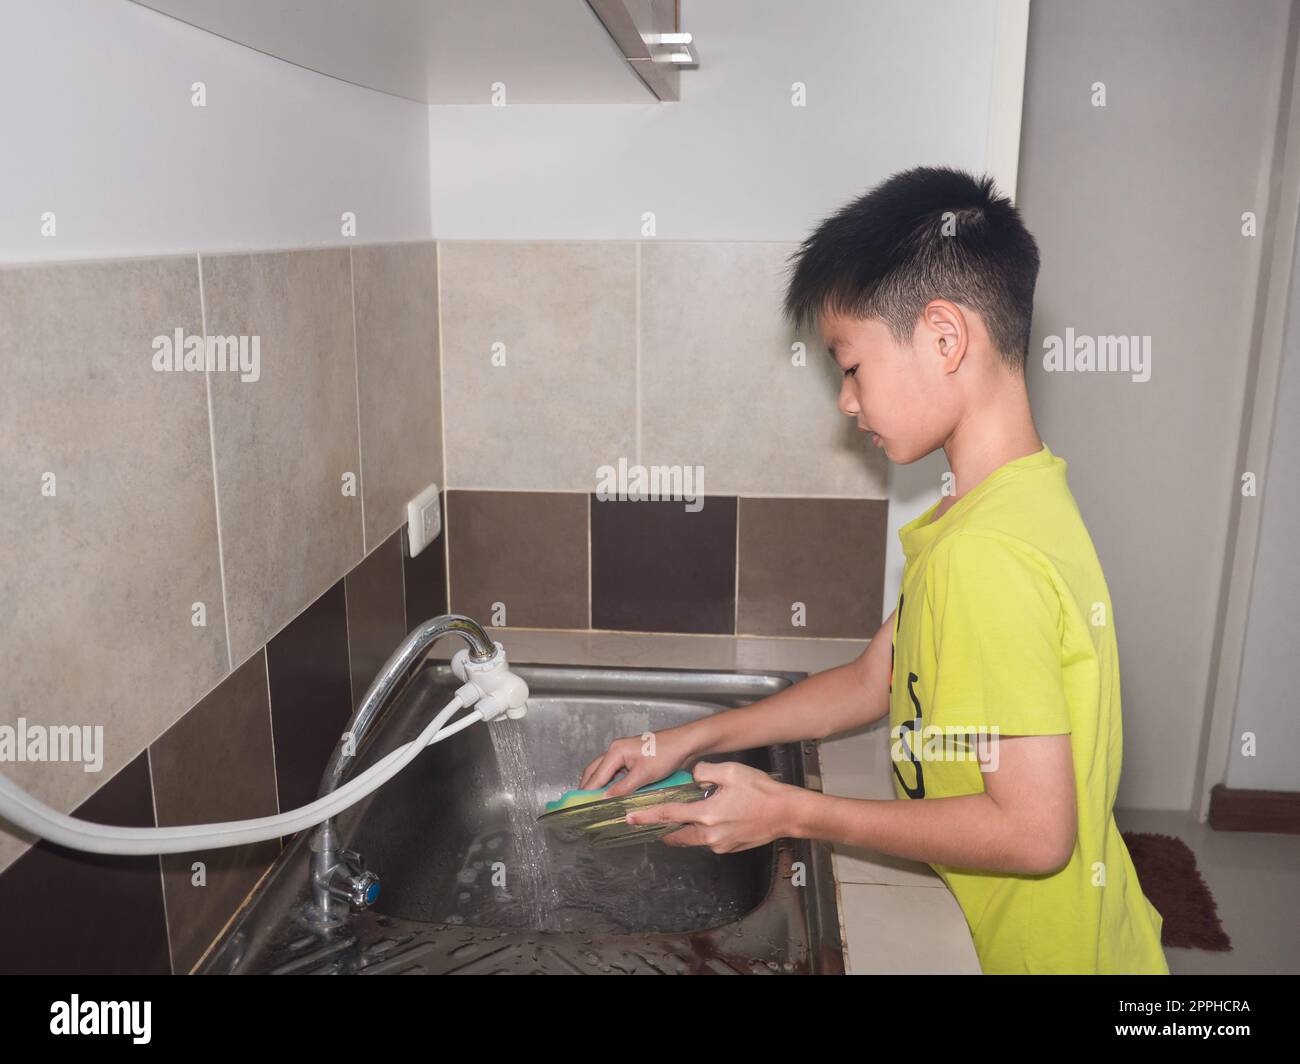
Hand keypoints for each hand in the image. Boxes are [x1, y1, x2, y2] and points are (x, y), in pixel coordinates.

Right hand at [579, 725, 700, 798]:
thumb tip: (605, 799)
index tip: (580, 807)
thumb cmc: (667, 754)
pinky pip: (615, 772)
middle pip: (595, 771)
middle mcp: (616, 750)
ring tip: (594, 802)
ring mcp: (624, 754)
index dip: (587, 792)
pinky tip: (612, 794)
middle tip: (583, 806)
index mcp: (615, 751)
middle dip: (588, 788)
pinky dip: (610, 783)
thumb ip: (622, 788)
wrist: (685, 744)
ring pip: (604, 772)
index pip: (596, 776)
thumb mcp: (644, 774)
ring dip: (599, 786)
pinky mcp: (632, 759)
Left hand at [626, 761, 800, 852]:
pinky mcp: (729, 848)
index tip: (630, 817)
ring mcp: (720, 844)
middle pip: (676, 835)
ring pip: (692, 839)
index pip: (669, 815)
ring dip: (684, 830)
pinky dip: (702, 832)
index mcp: (707, 814)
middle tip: (650, 824)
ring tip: (681, 818)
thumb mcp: (731, 771)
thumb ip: (705, 772)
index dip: (647, 816)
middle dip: (662, 830)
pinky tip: (710, 819)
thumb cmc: (762, 791)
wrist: (787, 813)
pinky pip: (708, 841)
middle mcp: (710, 834)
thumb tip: (692, 776)